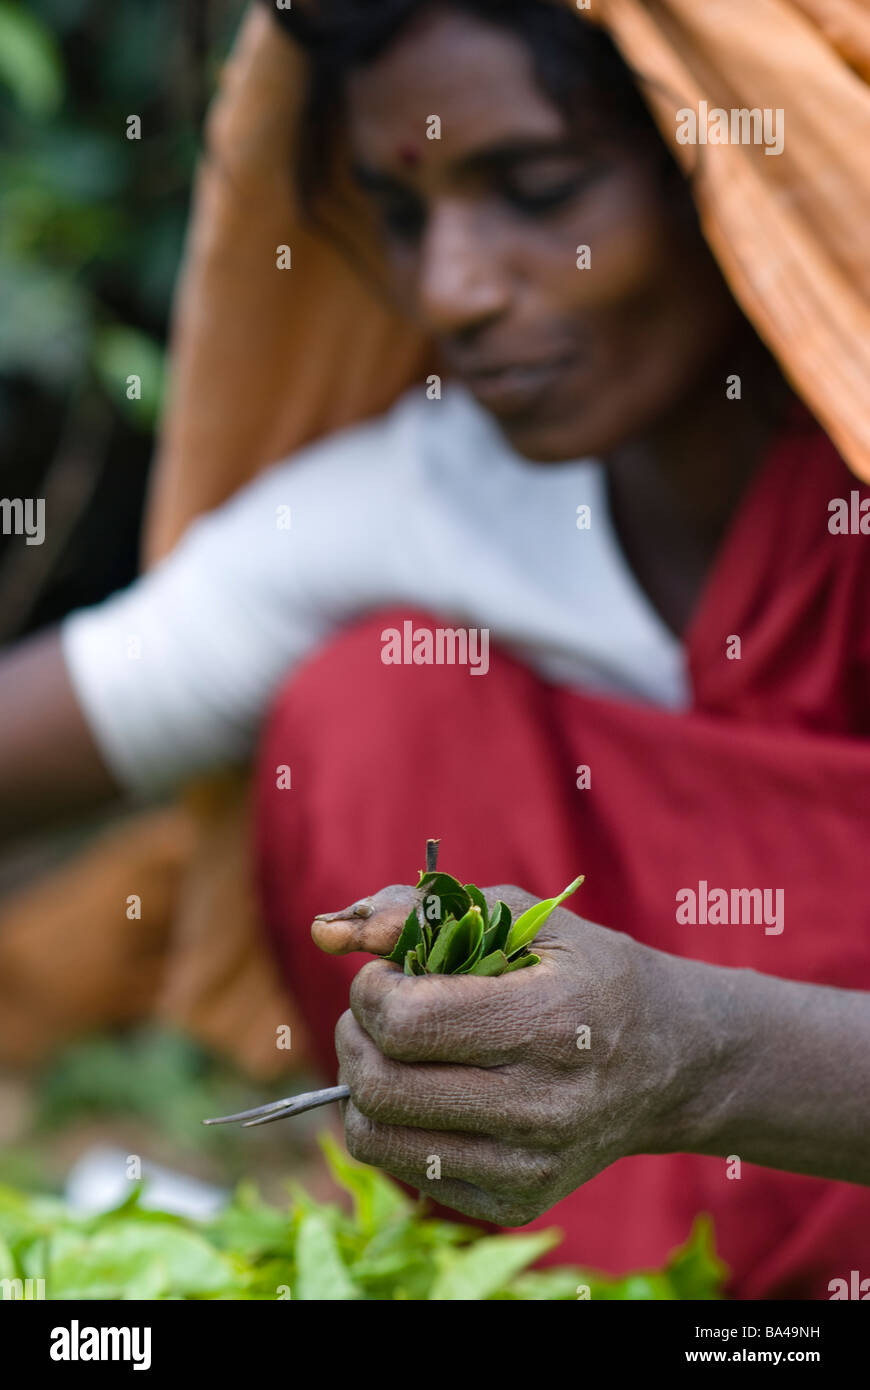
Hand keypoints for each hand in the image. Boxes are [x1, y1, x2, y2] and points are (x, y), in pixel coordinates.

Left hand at [321, 884, 698, 1225]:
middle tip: (377, 1011)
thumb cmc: (585, 974)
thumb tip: (324, 933)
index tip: (386, 975)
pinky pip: (406, 1170)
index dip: (371, 990)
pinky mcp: (518, 1202)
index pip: (407, 1022)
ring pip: (380, 1137)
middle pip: (382, 1085)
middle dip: (354, 1034)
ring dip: (362, 1082)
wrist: (670, 1063)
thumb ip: (422, 910)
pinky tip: (433, 1091)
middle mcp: (545, 1105)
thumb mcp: (523, 918)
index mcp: (551, 1020)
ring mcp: (532, 1165)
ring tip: (393, 1050)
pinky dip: (397, 1125)